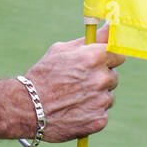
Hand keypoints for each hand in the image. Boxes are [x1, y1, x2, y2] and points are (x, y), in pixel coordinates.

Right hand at [24, 25, 124, 142]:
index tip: (99, 63)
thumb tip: (110, 27)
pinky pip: (101, 114)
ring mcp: (101, 101)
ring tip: (72, 99)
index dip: (108, 59)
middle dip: (99, 79)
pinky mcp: (99, 120)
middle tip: (77, 84)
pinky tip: (73, 112)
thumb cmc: (42, 75)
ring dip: (95, 97)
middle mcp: (101, 78)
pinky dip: (90, 114)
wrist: (27, 108)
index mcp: (94, 57)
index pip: (119, 55)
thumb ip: (91, 40)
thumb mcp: (62, 50)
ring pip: (107, 97)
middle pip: (113, 77)